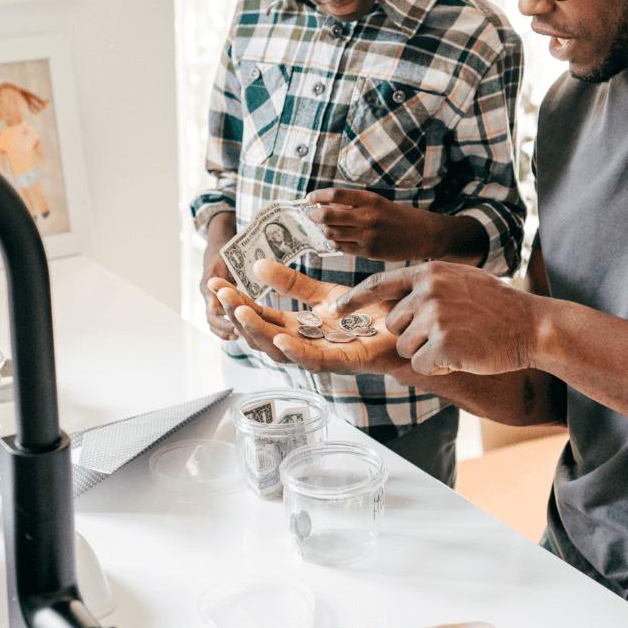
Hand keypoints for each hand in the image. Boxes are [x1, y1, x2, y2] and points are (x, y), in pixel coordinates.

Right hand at [200, 213, 237, 340]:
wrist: (218, 252)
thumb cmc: (222, 256)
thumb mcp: (221, 264)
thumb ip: (216, 282)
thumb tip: (213, 309)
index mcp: (207, 288)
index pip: (212, 311)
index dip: (222, 322)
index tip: (234, 328)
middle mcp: (207, 296)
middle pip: (211, 319)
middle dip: (224, 328)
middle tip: (238, 334)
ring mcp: (211, 300)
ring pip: (212, 322)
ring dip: (223, 331)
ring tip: (237, 336)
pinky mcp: (217, 302)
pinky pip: (217, 319)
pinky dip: (224, 328)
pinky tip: (236, 333)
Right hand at [209, 259, 406, 374]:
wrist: (410, 324)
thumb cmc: (371, 314)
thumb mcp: (325, 293)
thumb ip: (293, 283)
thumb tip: (257, 265)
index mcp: (299, 329)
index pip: (259, 316)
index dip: (237, 302)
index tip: (216, 283)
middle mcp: (306, 344)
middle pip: (262, 335)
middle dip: (238, 315)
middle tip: (220, 293)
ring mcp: (324, 355)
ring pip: (282, 349)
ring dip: (258, 332)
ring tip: (240, 312)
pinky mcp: (347, 361)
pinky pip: (316, 360)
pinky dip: (296, 352)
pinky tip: (280, 338)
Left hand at [306, 188, 439, 260]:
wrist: (423, 234)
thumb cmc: (398, 217)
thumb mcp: (378, 203)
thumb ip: (355, 205)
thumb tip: (326, 206)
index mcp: (369, 200)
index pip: (336, 195)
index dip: (318, 195)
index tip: (309, 198)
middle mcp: (367, 217)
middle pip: (329, 215)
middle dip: (315, 215)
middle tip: (312, 214)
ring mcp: (367, 236)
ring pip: (332, 233)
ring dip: (325, 230)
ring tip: (327, 228)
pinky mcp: (368, 251)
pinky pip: (342, 247)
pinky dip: (335, 242)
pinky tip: (338, 239)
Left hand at [335, 261, 542, 376]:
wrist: (531, 325)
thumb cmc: (498, 307)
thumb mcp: (460, 280)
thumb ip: (429, 284)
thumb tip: (398, 295)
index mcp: (429, 273)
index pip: (380, 284)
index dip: (355, 298)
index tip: (336, 308)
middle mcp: (427, 291)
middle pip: (393, 325)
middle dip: (413, 336)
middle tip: (447, 333)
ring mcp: (434, 317)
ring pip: (406, 347)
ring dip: (427, 352)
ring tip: (458, 342)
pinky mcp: (443, 344)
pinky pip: (423, 365)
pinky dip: (441, 366)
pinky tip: (463, 355)